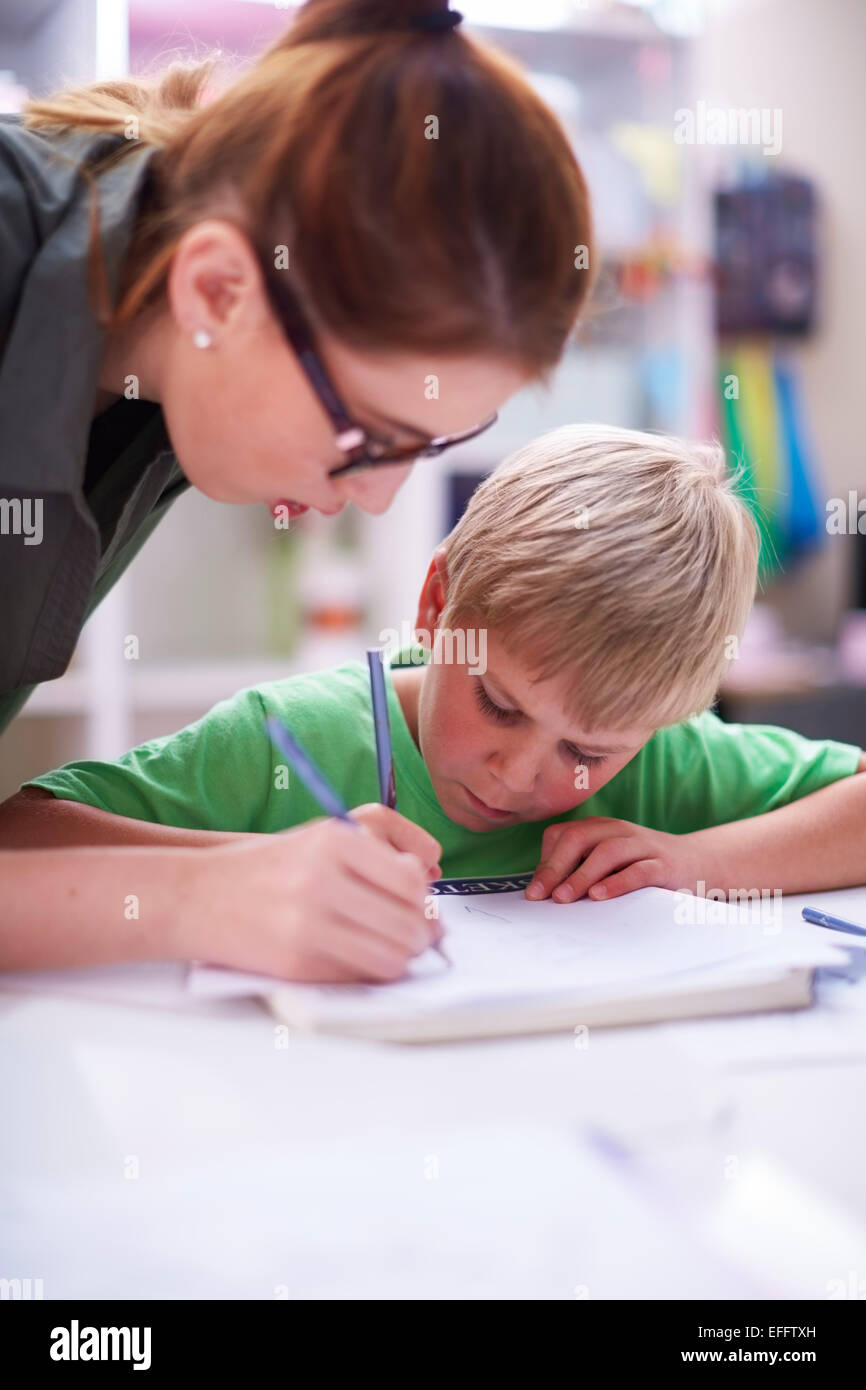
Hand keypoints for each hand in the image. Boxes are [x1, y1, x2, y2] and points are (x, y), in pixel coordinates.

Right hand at [177, 811, 442, 982]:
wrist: (197, 896)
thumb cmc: (270, 867)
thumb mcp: (321, 837)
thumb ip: (378, 851)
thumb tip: (427, 880)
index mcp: (334, 840)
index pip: (410, 880)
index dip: (426, 900)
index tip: (425, 908)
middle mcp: (322, 879)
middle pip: (407, 922)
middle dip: (423, 936)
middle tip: (421, 938)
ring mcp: (308, 924)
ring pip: (390, 957)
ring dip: (402, 959)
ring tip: (395, 951)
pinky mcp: (297, 962)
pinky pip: (358, 977)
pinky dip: (369, 973)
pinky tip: (361, 960)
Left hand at [526, 817, 696, 903]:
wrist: (699, 863)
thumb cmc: (644, 866)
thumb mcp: (610, 861)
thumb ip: (581, 868)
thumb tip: (544, 892)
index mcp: (601, 828)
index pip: (563, 835)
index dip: (546, 862)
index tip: (534, 892)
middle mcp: (619, 831)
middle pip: (579, 838)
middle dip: (555, 868)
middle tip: (541, 896)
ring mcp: (643, 846)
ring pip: (607, 851)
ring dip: (581, 875)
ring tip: (564, 897)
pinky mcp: (664, 865)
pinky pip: (638, 870)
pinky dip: (617, 882)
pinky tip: (599, 896)